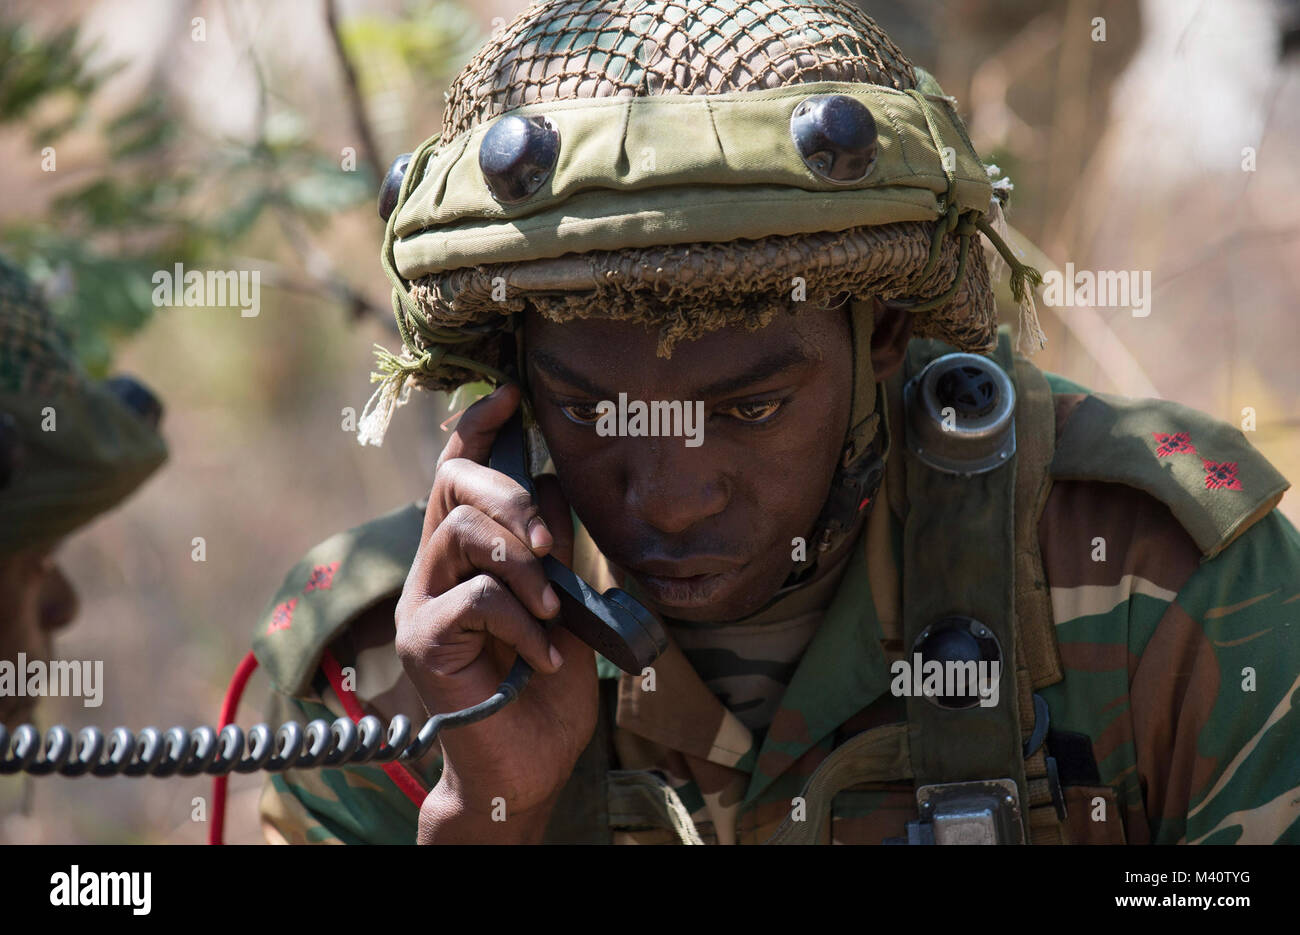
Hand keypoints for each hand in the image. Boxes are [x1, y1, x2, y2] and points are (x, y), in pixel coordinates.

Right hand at [395, 384, 597, 841]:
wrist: (529, 765)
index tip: (511, 395)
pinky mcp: (422, 644)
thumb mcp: (562, 598)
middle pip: (452, 486)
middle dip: (511, 496)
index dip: (478, 427)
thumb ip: (551, 544)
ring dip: (522, 564)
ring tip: (552, 608)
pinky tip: (545, 657)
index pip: (457, 471)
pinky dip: (521, 621)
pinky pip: (472, 600)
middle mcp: (433, 571)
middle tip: (553, 543)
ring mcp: (421, 605)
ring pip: (461, 533)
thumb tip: (553, 483)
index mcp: (466, 553)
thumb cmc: (546, 682)